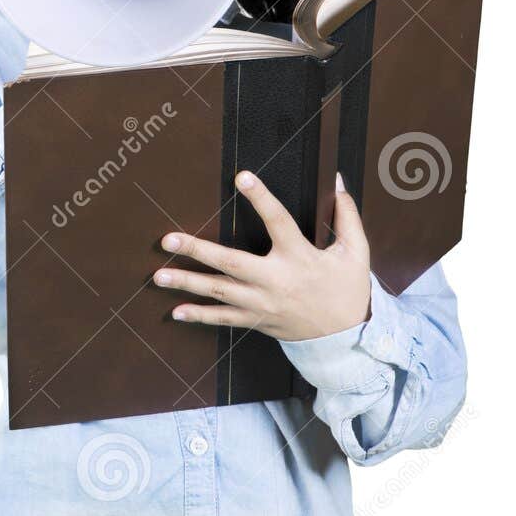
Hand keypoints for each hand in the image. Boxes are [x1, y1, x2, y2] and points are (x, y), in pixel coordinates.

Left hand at [152, 170, 370, 341]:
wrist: (349, 337)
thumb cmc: (349, 289)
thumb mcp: (356, 251)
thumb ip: (347, 214)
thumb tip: (337, 179)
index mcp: (300, 257)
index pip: (278, 221)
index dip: (261, 198)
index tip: (241, 177)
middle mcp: (276, 281)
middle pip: (231, 262)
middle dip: (198, 250)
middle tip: (168, 239)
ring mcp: (263, 304)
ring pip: (219, 292)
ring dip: (187, 283)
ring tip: (158, 276)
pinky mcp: (257, 321)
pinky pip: (224, 320)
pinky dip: (199, 316)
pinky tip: (176, 311)